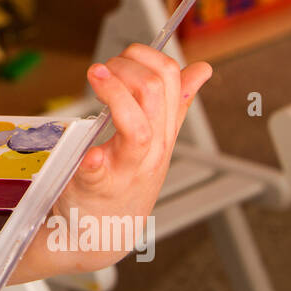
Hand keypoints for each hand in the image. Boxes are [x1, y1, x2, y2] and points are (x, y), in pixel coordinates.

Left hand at [10, 44, 212, 281]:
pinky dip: (95, 161)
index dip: (148, 56)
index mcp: (162, 133)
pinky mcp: (96, 189)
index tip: (124, 56)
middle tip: (101, 70)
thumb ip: (176, 105)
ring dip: (115, 96)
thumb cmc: (124, 184)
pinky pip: (100, 173)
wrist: (104, 234)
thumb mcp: (156, 143)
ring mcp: (125, 170)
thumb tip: (201, 70)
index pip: (170, 78)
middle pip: (155, 93)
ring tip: (95, 77)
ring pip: (138, 128)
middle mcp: (150, 150)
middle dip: (126, 67)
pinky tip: (89, 153)